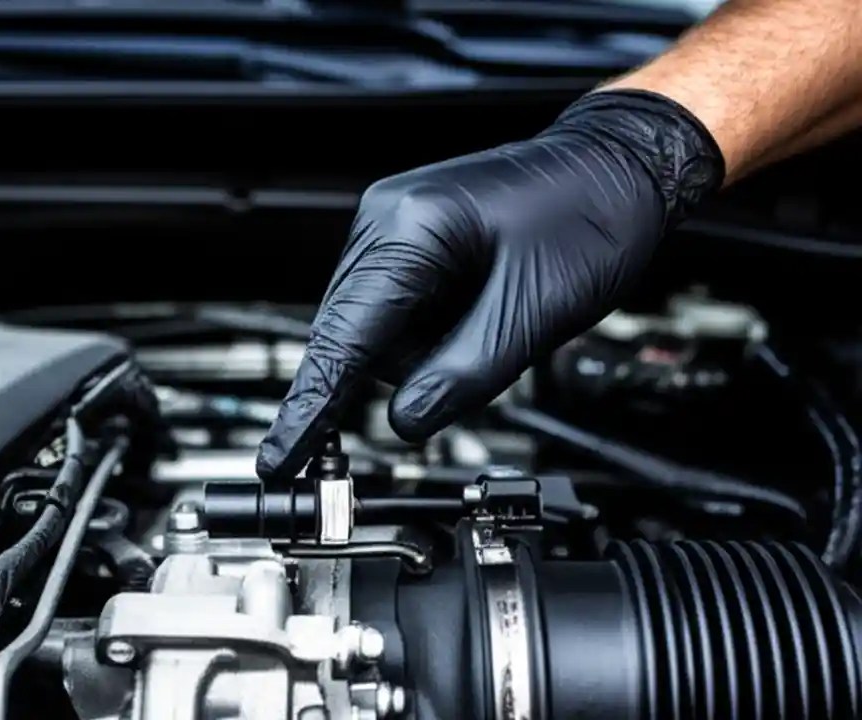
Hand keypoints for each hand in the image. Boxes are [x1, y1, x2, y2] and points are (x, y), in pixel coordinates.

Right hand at [256, 90, 724, 480]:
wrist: (625, 165)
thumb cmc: (591, 216)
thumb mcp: (533, 312)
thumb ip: (461, 376)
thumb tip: (406, 425)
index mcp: (408, 229)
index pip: (343, 338)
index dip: (310, 409)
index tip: (280, 459)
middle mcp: (385, 220)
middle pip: (352, 334)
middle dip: (397, 373)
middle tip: (457, 375)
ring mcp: (393, 225)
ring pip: (376, 328)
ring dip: (423, 352)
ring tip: (494, 321)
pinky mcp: (411, 238)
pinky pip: (399, 309)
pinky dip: (433, 332)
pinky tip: (480, 313)